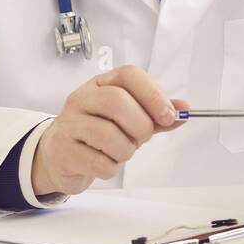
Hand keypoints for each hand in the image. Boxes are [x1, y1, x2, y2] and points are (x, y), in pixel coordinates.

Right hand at [32, 66, 188, 196]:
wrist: (60, 155)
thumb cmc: (98, 133)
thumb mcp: (128, 118)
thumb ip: (156, 114)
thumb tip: (184, 108)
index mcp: (100, 84)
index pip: (129, 75)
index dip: (153, 94)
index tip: (169, 116)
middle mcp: (82, 98)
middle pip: (117, 101)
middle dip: (140, 126)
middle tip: (141, 139)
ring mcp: (69, 123)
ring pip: (108, 134)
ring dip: (126, 150)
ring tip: (122, 152)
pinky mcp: (63, 151)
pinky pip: (98, 162)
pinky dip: (111, 168)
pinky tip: (105, 164)